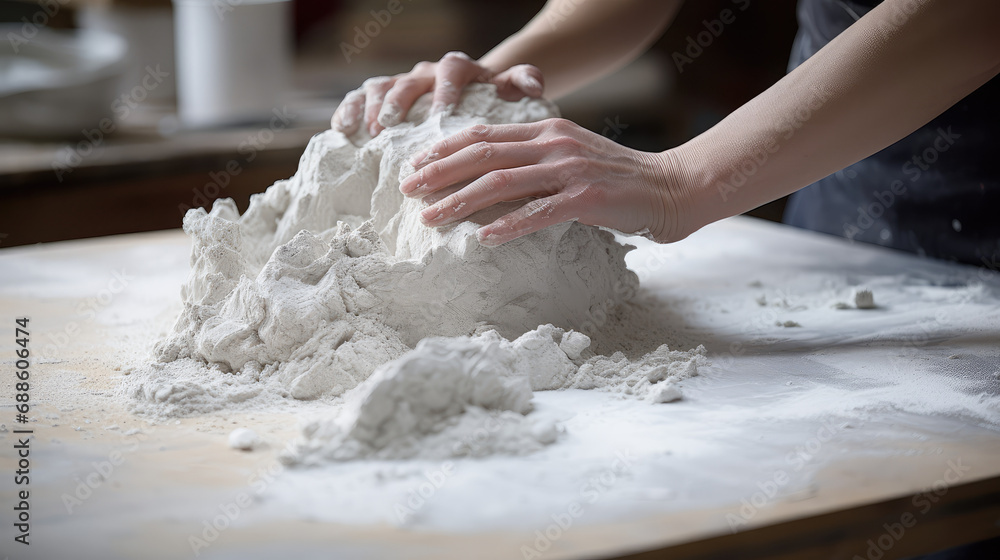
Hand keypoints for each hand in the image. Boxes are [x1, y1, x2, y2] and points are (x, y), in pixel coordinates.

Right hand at [331, 51, 544, 136]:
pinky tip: (344, 130)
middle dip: (399, 102)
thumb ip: (523, 82)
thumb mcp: (512, 90)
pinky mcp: (382, 99)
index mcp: (459, 69)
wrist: (475, 96)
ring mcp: (402, 85)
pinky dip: (350, 111)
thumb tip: (536, 85)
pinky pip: (360, 99)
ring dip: (373, 108)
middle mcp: (426, 73)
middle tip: (392, 126)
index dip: (445, 90)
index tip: (442, 114)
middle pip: (408, 80)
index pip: (452, 69)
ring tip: (371, 132)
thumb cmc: (495, 99)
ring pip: (381, 87)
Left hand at [398, 118, 695, 245]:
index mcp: (547, 130)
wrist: (672, 188)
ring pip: (502, 181)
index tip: (416, 164)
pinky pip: (539, 213)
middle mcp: (554, 143)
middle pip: (483, 154)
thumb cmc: (618, 180)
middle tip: (407, 189)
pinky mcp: (588, 199)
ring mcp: (570, 170)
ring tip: (431, 217)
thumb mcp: (572, 158)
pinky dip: (508, 226)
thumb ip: (536, 161)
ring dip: (460, 200)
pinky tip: (484, 239)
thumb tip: (491, 180)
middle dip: (439, 171)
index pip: (484, 134)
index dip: (445, 148)